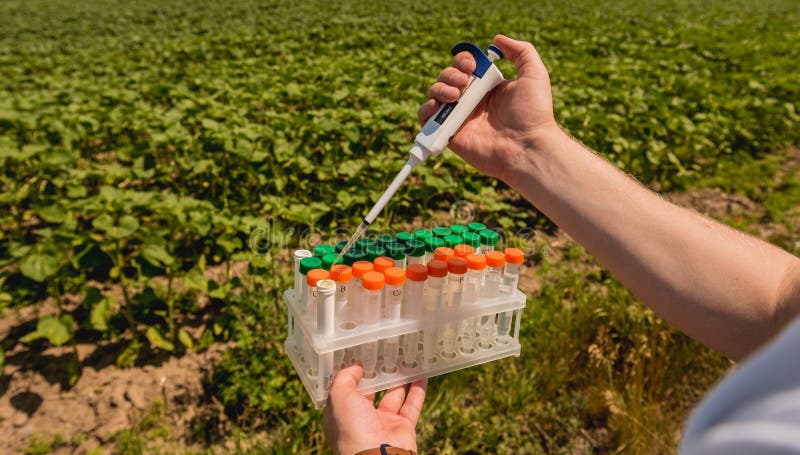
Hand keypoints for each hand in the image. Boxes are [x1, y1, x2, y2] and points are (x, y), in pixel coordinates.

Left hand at [323, 365, 426, 454]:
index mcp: (342, 414)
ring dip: (400, 380)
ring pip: (393, 396)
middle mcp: (362, 419)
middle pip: (371, 392)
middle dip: (377, 375)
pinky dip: (418, 390)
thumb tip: (356, 367)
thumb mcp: (338, 397)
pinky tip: (422, 375)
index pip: (345, 390)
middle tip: (384, 354)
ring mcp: (384, 423)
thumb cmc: (352, 430)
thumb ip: (344, 378)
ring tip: (405, 360)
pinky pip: (412, 405)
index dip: (351, 374)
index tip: (359, 355)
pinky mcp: (403, 427)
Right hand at [418, 34, 557, 183]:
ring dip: (439, 88)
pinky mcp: (450, 134)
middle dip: (451, 73)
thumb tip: (497, 39)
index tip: (472, 65)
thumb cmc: (533, 113)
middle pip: (447, 77)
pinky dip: (426, 109)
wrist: (527, 146)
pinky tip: (437, 106)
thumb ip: (521, 52)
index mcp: (488, 87)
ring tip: (455, 95)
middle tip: (465, 82)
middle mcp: (472, 101)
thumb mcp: (534, 74)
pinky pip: (426, 119)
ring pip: (435, 94)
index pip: (465, 66)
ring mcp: (460, 117)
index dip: (463, 60)